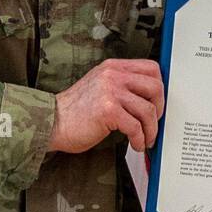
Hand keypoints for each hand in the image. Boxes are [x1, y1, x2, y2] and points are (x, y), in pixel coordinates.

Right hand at [49, 58, 163, 153]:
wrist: (51, 123)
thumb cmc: (75, 111)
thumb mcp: (100, 86)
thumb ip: (122, 85)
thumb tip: (149, 98)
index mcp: (113, 67)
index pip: (151, 68)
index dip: (160, 87)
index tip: (158, 103)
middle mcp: (113, 75)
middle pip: (155, 87)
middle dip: (160, 109)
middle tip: (154, 123)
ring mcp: (111, 91)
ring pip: (148, 110)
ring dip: (151, 129)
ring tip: (145, 139)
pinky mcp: (108, 111)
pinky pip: (136, 126)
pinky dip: (140, 139)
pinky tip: (135, 144)